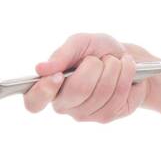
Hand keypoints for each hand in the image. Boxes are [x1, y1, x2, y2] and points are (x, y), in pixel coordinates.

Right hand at [24, 32, 153, 122]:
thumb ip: (62, 54)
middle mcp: (64, 104)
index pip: (34, 102)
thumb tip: (40, 69)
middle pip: (78, 89)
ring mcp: (85, 114)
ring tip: (114, 62)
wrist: (127, 58)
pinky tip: (125, 69)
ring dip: (114, 68)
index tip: (59, 75)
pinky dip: (126, 75)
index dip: (43, 91)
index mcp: (50, 86)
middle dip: (95, 66)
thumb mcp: (80, 43)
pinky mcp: (106, 116)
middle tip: (99, 59)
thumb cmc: (97, 50)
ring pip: (102, 92)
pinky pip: (118, 96)